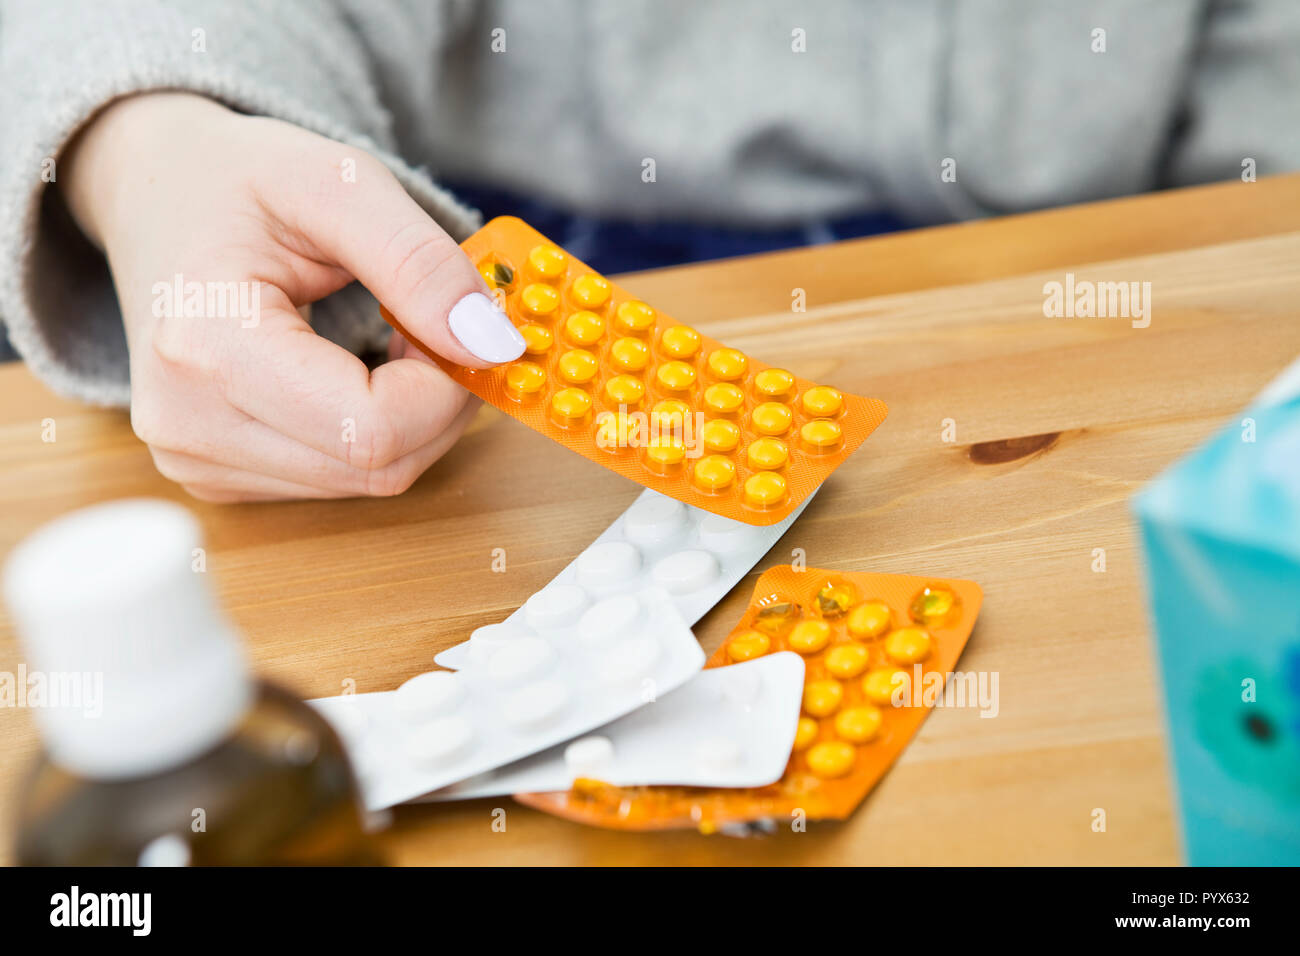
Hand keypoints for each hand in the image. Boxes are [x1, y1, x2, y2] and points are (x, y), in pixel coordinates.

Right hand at [59, 92, 523, 501]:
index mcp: (206, 348)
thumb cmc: (236, 181)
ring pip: (372, 480)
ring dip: (413, 417)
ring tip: (387, 337)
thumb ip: (418, 262)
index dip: (446, 384)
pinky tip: (356, 373)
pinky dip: (378, 431)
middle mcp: (187, 425)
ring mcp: (196, 460)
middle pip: (381, 465)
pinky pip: (343, 479)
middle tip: (431, 324)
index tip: (453, 320)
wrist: (154, 194)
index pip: (374, 428)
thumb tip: (492, 348)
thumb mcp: (337, 181)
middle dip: (439, 400)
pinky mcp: (216, 476)